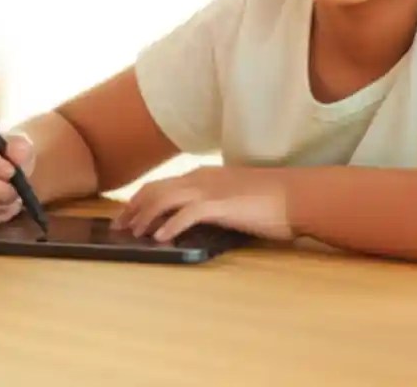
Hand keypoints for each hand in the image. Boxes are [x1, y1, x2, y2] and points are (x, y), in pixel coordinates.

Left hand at [113, 166, 294, 241]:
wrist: (298, 195)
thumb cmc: (271, 199)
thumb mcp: (234, 196)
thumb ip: (212, 203)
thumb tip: (193, 219)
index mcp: (203, 175)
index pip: (161, 185)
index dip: (139, 201)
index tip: (125, 217)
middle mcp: (201, 178)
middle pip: (154, 190)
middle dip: (132, 209)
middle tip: (118, 228)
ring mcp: (210, 190)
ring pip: (164, 199)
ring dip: (145, 218)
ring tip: (134, 234)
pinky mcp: (221, 205)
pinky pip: (187, 214)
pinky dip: (170, 226)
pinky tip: (161, 239)